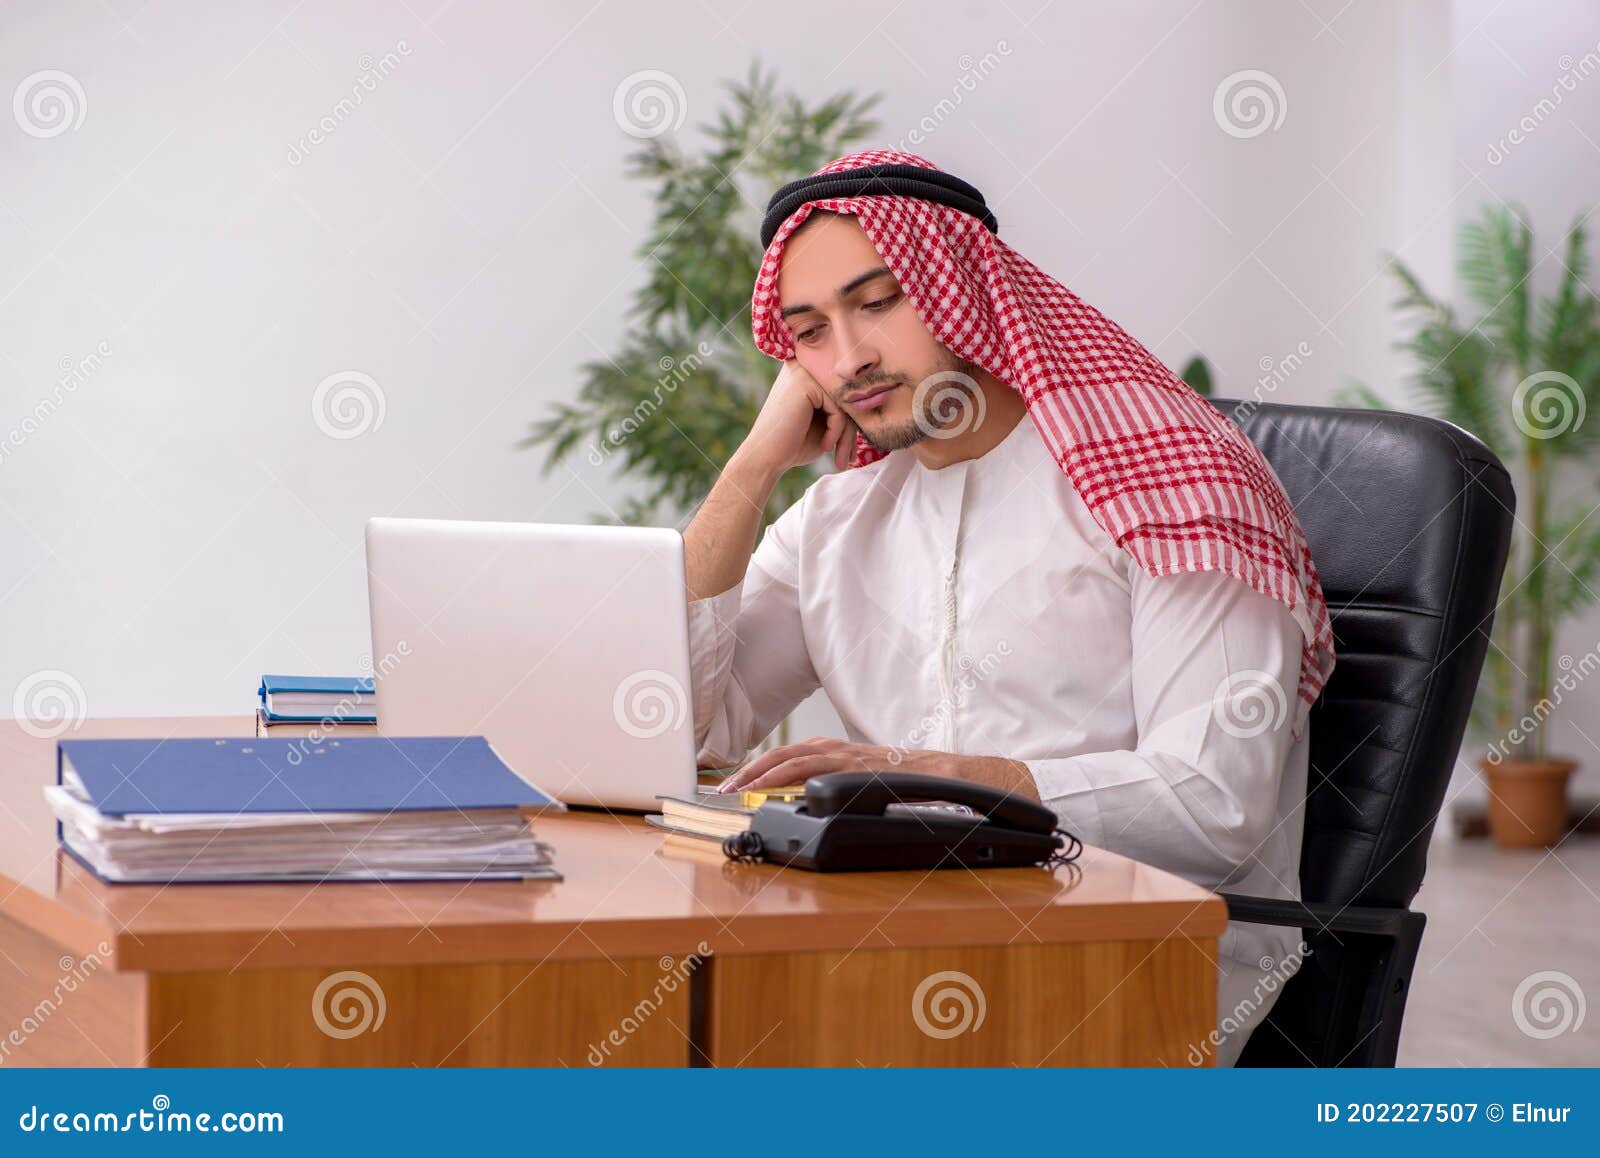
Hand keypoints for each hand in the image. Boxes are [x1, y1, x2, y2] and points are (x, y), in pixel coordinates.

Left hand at [718, 737, 933, 792]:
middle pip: (777, 754)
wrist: (932, 773)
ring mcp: (838, 755)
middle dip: (746, 771)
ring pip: (786, 758)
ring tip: (733, 789)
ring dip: (755, 773)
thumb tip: (802, 804)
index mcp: (829, 750)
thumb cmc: (896, 780)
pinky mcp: (847, 766)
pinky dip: (780, 775)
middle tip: (721, 788)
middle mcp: (830, 748)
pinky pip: (806, 768)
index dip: (755, 769)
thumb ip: (829, 785)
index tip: (733, 783)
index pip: (783, 756)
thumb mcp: (855, 779)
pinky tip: (764, 787)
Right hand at [735, 359, 859, 477]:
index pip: (841, 392)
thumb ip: (843, 410)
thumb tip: (874, 401)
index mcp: (806, 374)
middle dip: (850, 430)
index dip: (850, 420)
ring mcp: (802, 372)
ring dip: (847, 434)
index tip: (850, 450)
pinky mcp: (804, 383)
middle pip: (844, 396)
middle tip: (846, 458)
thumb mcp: (825, 425)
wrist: (765, 458)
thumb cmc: (793, 444)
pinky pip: (837, 407)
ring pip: (844, 402)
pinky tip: (825, 445)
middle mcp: (802, 367)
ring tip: (840, 457)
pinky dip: (837, 430)